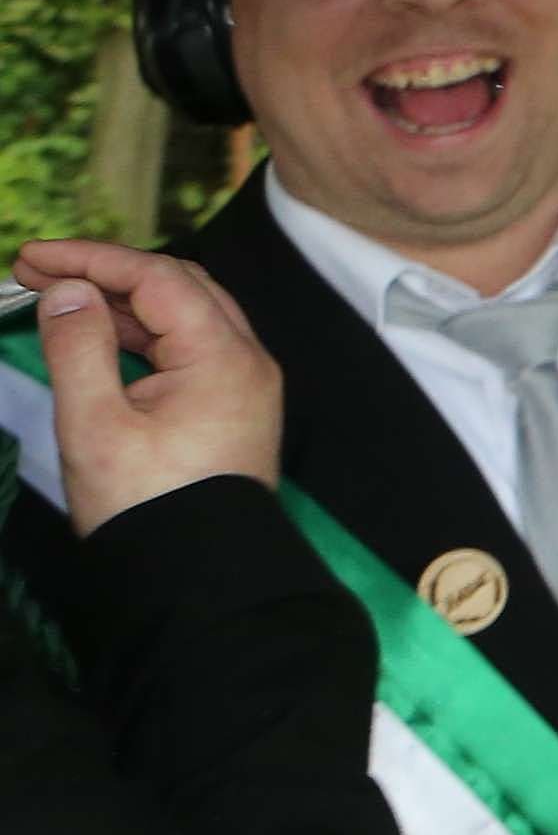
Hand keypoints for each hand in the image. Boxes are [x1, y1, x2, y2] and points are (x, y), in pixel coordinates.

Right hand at [14, 243, 284, 538]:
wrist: (194, 578)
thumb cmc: (147, 509)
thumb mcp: (95, 427)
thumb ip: (78, 349)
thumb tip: (68, 290)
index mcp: (224, 357)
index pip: (159, 278)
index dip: (92, 259)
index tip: (33, 256)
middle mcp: (246, 360)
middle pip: (178, 287)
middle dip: (108, 271)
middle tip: (38, 270)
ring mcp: (243, 383)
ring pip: (183, 316)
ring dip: (122, 301)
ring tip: (57, 296)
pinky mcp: (229, 405)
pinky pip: (186, 349)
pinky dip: (141, 334)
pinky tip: (95, 332)